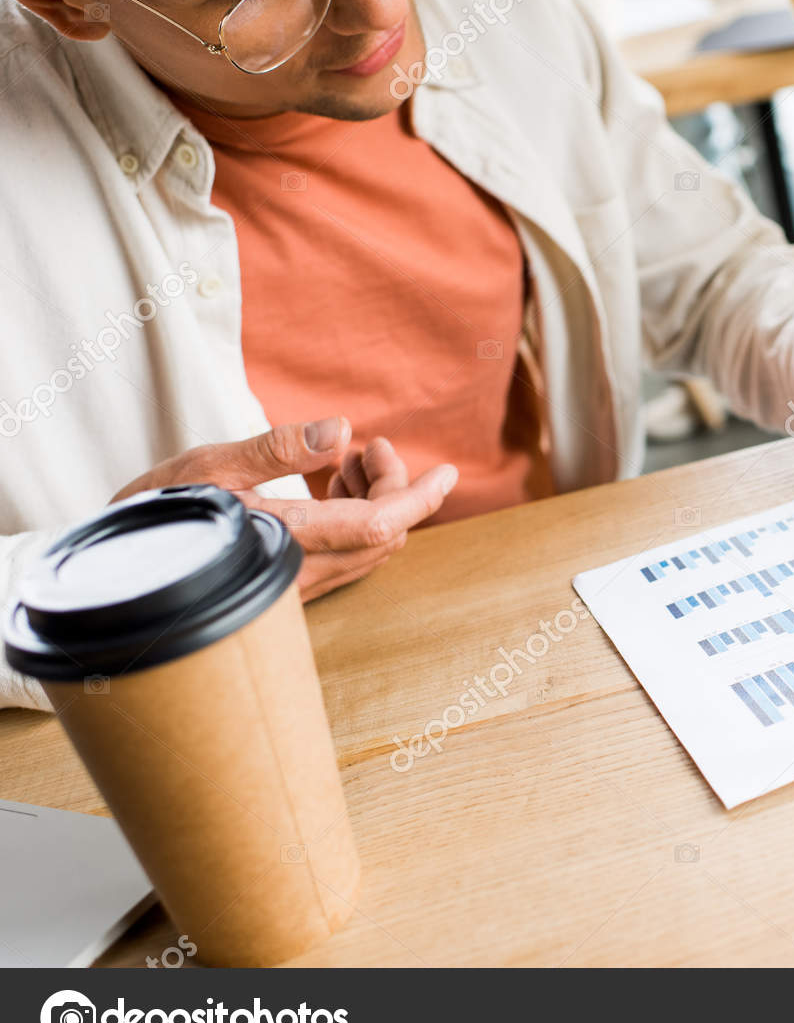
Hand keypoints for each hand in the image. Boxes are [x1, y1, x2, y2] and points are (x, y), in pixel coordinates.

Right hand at [114, 418, 458, 600]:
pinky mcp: (291, 592)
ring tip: (350, 461)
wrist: (117, 574)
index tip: (447, 471)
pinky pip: (347, 557)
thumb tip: (342, 429)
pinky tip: (331, 486)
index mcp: (284, 542)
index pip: (380, 526)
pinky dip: (355, 518)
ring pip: (369, 549)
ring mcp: (297, 591)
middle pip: (384, 536)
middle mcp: (300, 576)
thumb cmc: (156, 513)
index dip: (420, 498)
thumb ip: (277, 448)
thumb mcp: (207, 466)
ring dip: (375, 501)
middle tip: (371, 448)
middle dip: (393, 486)